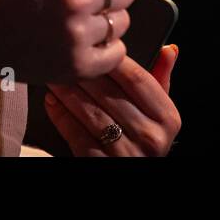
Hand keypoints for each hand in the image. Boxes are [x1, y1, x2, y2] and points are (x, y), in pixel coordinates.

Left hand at [45, 44, 180, 155]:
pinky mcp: (99, 166)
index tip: (94, 45)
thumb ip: (161, 80)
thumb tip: (168, 48)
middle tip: (66, 56)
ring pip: (91, 113)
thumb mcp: (159, 113)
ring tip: (55, 74)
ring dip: (69, 91)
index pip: (137, 79)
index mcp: (168, 119)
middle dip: (85, 73)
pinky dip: (61, 115)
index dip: (112, 59)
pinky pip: (76, 135)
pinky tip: (52, 100)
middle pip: (111, 95)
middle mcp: (150, 138)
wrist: (132, 174)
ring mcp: (125, 154)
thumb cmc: (144, 139)